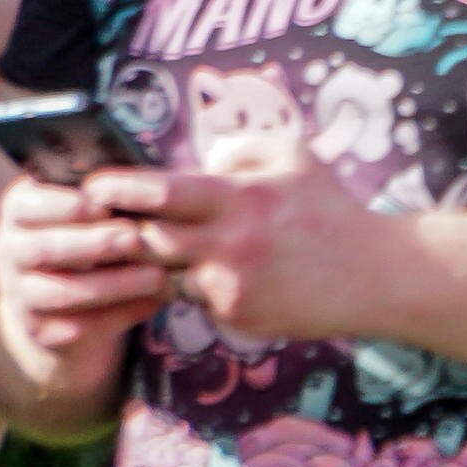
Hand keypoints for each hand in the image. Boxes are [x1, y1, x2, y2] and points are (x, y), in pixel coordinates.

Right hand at [0, 164, 170, 373]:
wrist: (67, 293)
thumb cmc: (94, 226)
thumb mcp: (95, 199)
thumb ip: (115, 181)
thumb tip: (166, 162)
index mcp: (20, 209)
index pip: (27, 204)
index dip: (64, 204)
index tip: (102, 202)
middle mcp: (10, 251)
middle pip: (44, 249)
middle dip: (92, 243)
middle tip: (134, 238)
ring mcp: (21, 294)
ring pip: (63, 292)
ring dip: (113, 284)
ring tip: (156, 276)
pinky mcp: (40, 330)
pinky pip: (77, 327)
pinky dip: (119, 315)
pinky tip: (154, 302)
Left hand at [101, 146, 396, 348]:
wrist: (373, 274)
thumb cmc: (331, 209)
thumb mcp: (296, 158)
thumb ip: (241, 150)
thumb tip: (199, 160)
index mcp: (241, 198)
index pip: (161, 192)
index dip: (120, 188)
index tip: (92, 185)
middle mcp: (229, 244)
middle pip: (147, 240)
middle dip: (120, 232)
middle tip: (99, 224)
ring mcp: (228, 285)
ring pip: (162, 274)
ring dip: (154, 262)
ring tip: (148, 248)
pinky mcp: (234, 316)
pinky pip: (194, 298)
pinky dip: (196, 285)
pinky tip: (217, 275)